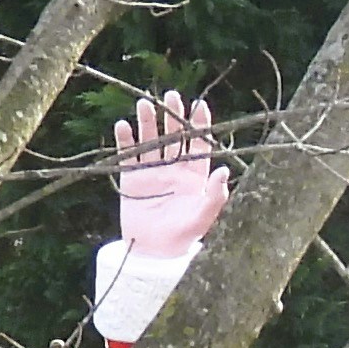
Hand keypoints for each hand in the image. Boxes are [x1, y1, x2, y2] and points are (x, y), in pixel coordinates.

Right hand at [113, 91, 228, 255]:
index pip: (198, 144)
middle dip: (173, 116)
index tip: (200, 105)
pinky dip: (124, 140)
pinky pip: (127, 155)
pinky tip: (123, 125)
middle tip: (171, 95)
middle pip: (174, 137)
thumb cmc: (183, 236)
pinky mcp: (131, 179)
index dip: (199, 125)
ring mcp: (152, 173)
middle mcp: (174, 170)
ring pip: (150, 141)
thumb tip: (225, 169)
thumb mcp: (204, 216)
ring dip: (148, 123)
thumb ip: (215, 195)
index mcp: (194, 176)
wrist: (153, 252)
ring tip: (144, 104)